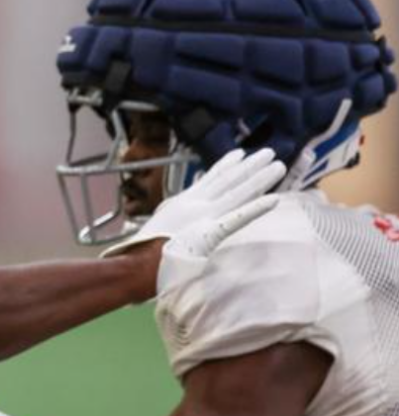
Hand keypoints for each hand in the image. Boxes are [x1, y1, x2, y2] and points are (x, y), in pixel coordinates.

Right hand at [103, 148, 284, 261]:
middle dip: (250, 166)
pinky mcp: (210, 234)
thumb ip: (175, 215)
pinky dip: (255, 209)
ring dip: (259, 180)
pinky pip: (237, 219)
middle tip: (269, 152)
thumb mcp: (161, 224)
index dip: (227, 165)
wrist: (137, 264)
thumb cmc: (145, 250)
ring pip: (237, 194)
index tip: (240, 153)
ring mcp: (203, 217)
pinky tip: (272, 200)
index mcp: (184, 202)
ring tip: (278, 166)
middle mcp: (196, 204)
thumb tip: (180, 209)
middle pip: (229, 181)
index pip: (210, 179)